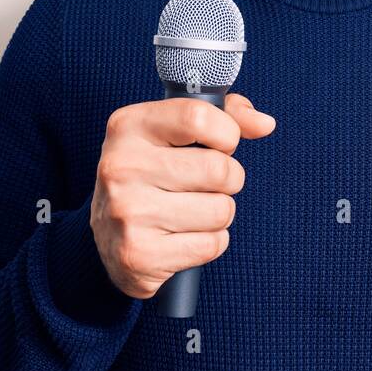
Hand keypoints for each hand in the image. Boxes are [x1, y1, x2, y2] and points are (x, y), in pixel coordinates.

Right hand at [90, 92, 274, 298]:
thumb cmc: (152, 176)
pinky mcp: (139, 254)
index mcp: (128, 127)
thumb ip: (225, 116)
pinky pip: (212, 244)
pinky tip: (184, 237)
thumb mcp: (174, 134)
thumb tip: (265, 124)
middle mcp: (121, 166)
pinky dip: (210, 242)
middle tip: (207, 185)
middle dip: (228, 179)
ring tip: (192, 212)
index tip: (222, 144)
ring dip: (219, 214)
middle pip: (219, 169)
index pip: (198, 117)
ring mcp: (127, 212)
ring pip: (221, 209)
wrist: (107, 242)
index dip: (226, 133)